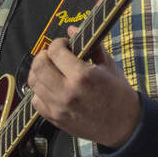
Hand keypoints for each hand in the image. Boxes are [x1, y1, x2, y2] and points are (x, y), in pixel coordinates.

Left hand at [25, 25, 140, 146]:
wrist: (124, 126)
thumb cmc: (119, 95)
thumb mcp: (109, 66)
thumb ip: (90, 45)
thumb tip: (72, 29)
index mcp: (83, 76)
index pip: (55, 51)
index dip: (58, 43)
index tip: (64, 44)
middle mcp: (67, 92)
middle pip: (38, 65)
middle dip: (44, 55)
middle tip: (53, 55)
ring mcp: (58, 107)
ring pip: (33, 82)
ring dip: (40, 72)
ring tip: (52, 70)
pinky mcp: (55, 119)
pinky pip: (35, 100)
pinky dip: (40, 91)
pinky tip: (51, 87)